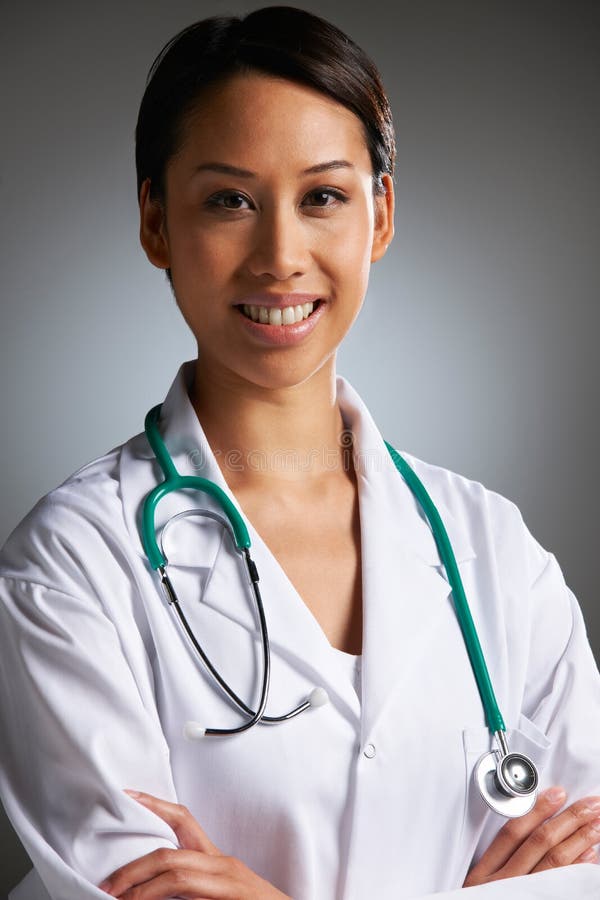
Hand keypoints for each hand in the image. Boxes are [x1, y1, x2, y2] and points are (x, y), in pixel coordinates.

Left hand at [99, 790, 290, 898]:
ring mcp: (227, 883)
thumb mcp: (223, 891)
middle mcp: (223, 866)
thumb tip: (152, 889)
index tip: (129, 796)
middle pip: (171, 855)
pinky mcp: (230, 899)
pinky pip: (190, 897)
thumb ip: (194, 884)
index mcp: (218, 862)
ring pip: (178, 876)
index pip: (184, 821)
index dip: (155, 805)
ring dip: (142, 891)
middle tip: (107, 887)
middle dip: (133, 870)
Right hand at [464, 787, 599, 886]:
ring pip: (555, 862)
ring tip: (597, 823)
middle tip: (591, 804)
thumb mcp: (477, 889)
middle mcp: (504, 885)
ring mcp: (522, 897)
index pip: (513, 833)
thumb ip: (497, 863)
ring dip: (580, 839)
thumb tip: (533, 831)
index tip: (557, 793)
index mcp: (485, 875)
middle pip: (539, 843)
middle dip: (568, 820)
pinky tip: (592, 856)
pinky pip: (563, 887)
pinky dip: (579, 869)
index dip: (536, 810)